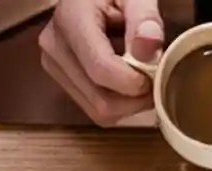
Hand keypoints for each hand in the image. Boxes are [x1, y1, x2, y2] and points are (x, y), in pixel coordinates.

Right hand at [40, 0, 161, 125]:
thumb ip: (145, 17)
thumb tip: (149, 51)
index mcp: (70, 20)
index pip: (101, 69)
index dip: (134, 81)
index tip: (158, 72)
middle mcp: (55, 48)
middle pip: (100, 100)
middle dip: (135, 99)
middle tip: (156, 79)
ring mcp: (54, 66)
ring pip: (97, 111)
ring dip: (128, 105)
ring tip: (143, 79)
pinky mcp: (60, 78)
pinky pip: (93, 108)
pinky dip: (117, 104)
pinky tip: (128, 82)